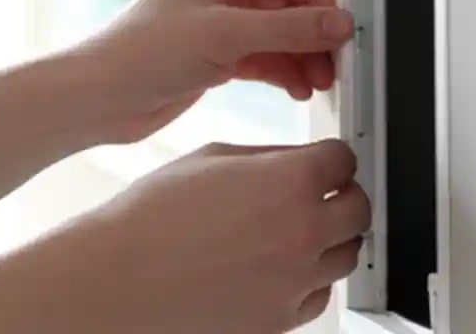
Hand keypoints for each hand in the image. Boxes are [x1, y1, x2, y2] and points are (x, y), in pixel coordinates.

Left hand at [75, 0, 353, 143]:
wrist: (96, 101)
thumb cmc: (137, 54)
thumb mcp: (223, 35)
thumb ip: (287, 29)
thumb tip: (337, 23)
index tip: (338, 25)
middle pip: (288, 4)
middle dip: (313, 33)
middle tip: (334, 60)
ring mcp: (219, 26)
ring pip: (280, 36)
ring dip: (303, 57)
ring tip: (319, 82)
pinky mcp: (217, 60)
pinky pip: (266, 60)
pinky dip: (285, 74)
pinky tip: (299, 89)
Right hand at [94, 140, 368, 332]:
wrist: (115, 284)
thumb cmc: (150, 221)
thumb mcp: (213, 159)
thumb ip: (270, 159)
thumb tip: (299, 161)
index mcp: (290, 183)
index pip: (344, 160)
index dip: (331, 157)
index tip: (324, 161)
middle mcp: (302, 233)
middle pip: (359, 209)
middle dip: (342, 196)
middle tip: (323, 194)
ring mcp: (294, 282)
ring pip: (346, 256)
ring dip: (331, 239)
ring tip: (298, 232)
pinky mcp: (280, 321)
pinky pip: (318, 296)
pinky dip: (309, 280)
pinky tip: (281, 267)